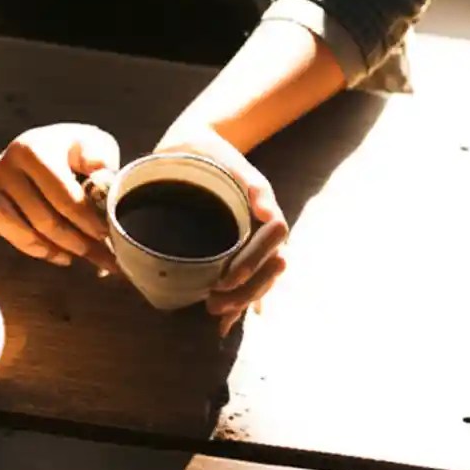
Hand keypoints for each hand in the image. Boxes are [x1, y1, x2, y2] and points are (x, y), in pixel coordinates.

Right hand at [0, 123, 119, 270]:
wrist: (49, 146)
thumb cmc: (75, 149)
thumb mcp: (94, 144)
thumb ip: (99, 159)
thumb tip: (103, 180)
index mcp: (33, 149)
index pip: (63, 197)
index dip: (87, 221)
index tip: (107, 234)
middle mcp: (7, 167)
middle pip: (44, 218)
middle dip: (76, 241)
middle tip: (100, 254)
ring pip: (25, 230)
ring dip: (56, 248)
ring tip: (80, 255)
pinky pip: (11, 237)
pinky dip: (33, 248)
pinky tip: (56, 253)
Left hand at [154, 124, 287, 335]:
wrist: (194, 147)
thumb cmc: (211, 153)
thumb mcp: (229, 161)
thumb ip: (252, 186)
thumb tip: (267, 211)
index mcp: (265, 209)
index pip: (274, 241)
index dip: (252, 263)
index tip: (227, 279)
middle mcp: (263, 230)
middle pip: (271, 268)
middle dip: (246, 292)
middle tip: (213, 306)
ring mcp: (252, 242)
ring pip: (262, 279)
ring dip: (242, 301)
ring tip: (214, 313)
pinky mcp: (237, 250)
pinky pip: (248, 280)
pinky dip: (239, 302)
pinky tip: (226, 322)